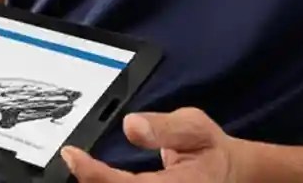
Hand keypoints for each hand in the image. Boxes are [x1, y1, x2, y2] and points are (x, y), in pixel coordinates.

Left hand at [60, 108, 253, 181]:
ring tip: (83, 168)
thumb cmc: (210, 150)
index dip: (93, 173)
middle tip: (73, 160)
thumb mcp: (195, 127)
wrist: (231, 175)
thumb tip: (130, 125)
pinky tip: (96, 176)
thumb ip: (164, 127)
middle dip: (91, 181)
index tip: (70, 154)